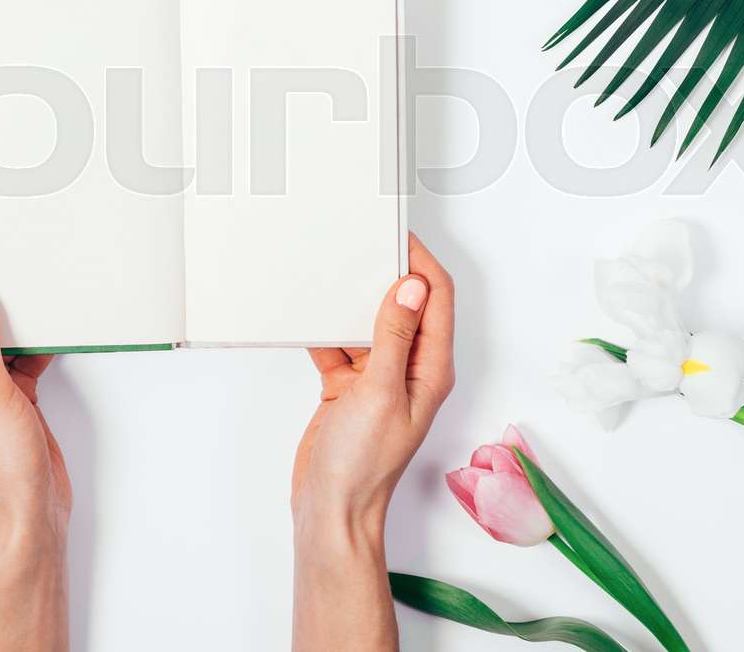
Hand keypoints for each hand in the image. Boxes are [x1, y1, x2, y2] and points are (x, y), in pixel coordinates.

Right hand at [291, 232, 454, 651]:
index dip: (421, 263)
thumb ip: (394, 338)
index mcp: (431, 368)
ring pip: (368, 322)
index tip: (396, 235)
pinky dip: (324, 331)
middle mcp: (409, 368)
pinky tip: (307, 315)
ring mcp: (378, 377)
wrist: (330, 508)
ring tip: (331, 271)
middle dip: (385, 273)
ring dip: (351, 300)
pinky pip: (339, 345)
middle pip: (404, 306)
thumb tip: (412, 287)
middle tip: (361, 242)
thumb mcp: (380, 392)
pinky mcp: (349, 387)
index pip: (436, 300)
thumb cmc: (364, 465)